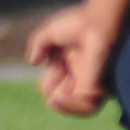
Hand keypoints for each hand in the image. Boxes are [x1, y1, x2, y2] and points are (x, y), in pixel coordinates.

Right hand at [25, 3, 114, 117]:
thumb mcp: (49, 33)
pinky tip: (58, 98)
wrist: (95, 22)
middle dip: (55, 99)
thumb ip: (38, 45)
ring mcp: (90, 79)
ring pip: (79, 105)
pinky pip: (89, 106)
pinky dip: (72, 106)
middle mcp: (80, 72)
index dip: (47, 85)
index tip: (44, 83)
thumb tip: (32, 62)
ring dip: (64, 107)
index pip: (56, 82)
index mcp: (68, 60)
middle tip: (50, 96)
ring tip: (53, 101)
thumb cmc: (76, 23)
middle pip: (66, 95)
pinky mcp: (98, 86)